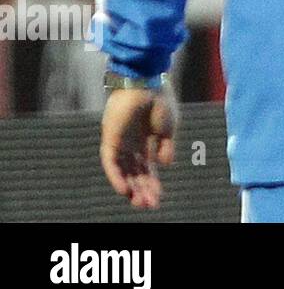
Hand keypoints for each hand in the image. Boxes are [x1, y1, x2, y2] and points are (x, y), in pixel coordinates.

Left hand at [100, 86, 176, 208]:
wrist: (147, 82)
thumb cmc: (160, 100)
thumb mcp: (169, 127)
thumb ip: (166, 146)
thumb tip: (164, 164)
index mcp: (147, 141)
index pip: (147, 168)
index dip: (153, 184)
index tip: (158, 199)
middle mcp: (132, 145)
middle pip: (135, 173)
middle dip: (143, 190)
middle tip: (150, 205)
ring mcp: (120, 143)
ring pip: (124, 172)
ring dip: (131, 188)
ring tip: (140, 202)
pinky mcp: (110, 139)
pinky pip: (111, 163)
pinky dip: (116, 177)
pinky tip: (124, 190)